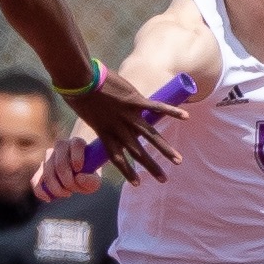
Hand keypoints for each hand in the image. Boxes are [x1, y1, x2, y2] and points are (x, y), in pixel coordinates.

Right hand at [33, 137, 102, 201]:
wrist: (79, 172)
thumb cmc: (88, 174)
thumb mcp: (94, 179)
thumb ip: (91, 180)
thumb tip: (78, 178)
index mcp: (77, 143)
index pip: (76, 144)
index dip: (77, 157)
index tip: (79, 169)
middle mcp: (61, 146)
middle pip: (60, 163)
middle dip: (67, 181)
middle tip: (74, 190)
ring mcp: (49, 156)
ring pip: (47, 172)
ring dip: (56, 188)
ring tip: (67, 194)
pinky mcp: (41, 168)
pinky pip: (36, 180)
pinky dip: (41, 191)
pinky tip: (49, 199)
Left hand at [64, 70, 184, 182]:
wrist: (80, 79)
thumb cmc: (78, 94)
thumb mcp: (88, 114)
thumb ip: (100, 120)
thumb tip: (108, 120)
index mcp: (105, 134)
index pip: (118, 159)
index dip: (128, 171)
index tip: (137, 184)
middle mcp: (119, 129)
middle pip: (138, 153)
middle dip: (152, 167)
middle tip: (163, 179)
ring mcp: (128, 115)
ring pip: (151, 137)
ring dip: (165, 149)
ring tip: (178, 160)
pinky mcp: (135, 100)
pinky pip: (157, 108)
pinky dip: (172, 112)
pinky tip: (185, 116)